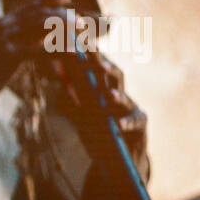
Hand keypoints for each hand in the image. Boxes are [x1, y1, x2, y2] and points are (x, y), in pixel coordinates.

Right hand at [0, 0, 73, 102]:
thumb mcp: (3, 46)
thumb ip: (21, 36)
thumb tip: (45, 32)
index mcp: (3, 22)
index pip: (30, 5)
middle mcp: (4, 26)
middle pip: (39, 13)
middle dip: (62, 14)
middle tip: (81, 21)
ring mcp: (5, 40)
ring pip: (40, 25)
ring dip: (64, 25)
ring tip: (80, 29)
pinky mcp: (8, 56)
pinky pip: (38, 51)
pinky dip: (57, 50)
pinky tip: (73, 51)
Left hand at [55, 52, 149, 179]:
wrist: (115, 159)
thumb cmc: (98, 131)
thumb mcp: (82, 112)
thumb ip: (72, 94)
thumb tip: (59, 71)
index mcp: (105, 87)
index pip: (97, 66)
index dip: (86, 53)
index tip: (73, 41)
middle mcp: (119, 93)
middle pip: (113, 75)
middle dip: (101, 64)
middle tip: (89, 54)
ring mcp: (131, 108)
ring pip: (124, 100)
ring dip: (116, 96)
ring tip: (108, 93)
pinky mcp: (140, 126)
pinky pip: (134, 124)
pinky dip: (126, 124)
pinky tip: (118, 125)